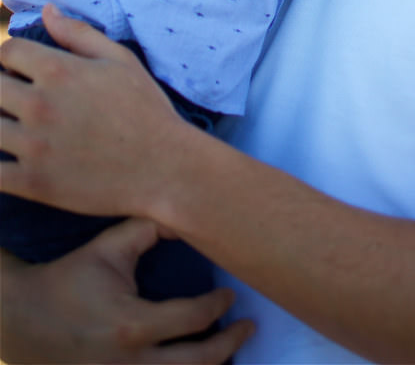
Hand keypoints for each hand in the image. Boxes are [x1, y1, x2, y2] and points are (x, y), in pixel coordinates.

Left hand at [0, 6, 184, 217]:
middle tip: (19, 99)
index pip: (7, 51)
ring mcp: (33, 146)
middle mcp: (40, 105)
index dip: (12, 58)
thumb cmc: (146, 109)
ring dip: (1, 123)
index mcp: (59, 70)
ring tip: (17, 126)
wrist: (164, 167)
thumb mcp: (120, 60)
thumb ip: (79, 33)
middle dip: (3, 88)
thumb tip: (46, 10)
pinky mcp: (33, 183)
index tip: (22, 70)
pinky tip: (12, 158)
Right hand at [1, 220, 253, 363]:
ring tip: (229, 349)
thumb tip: (187, 209)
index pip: (195, 318)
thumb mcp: (109, 248)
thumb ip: (149, 228)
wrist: (20, 320)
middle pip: (199, 363)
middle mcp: (132, 362)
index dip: (219, 306)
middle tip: (248, 327)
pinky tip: (196, 363)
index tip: (231, 295)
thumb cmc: (68, 279)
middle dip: (230, 344)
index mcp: (134, 325)